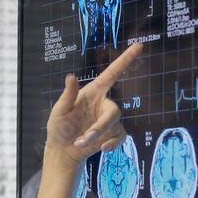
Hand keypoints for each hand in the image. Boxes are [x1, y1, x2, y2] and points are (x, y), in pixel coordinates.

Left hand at [45, 43, 142, 168]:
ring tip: (81, 143)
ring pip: (115, 126)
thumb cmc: (59, 127)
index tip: (138, 46)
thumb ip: (67, 96)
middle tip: (87, 136)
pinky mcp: (112, 135)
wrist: (62, 150)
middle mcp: (103, 104)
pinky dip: (113, 144)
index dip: (124, 60)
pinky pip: (121, 137)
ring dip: (99, 137)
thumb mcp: (59, 111)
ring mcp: (108, 120)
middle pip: (114, 111)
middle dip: (102, 125)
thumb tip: (71, 76)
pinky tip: (102, 149)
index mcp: (93, 93)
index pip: (111, 74)